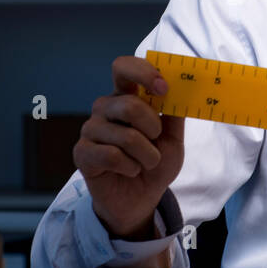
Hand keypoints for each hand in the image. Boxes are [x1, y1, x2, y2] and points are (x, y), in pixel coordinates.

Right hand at [73, 55, 185, 239]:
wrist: (141, 199)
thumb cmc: (154, 163)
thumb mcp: (174, 138)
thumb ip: (176, 112)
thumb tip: (184, 85)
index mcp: (125, 97)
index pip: (123, 68)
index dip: (143, 73)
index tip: (163, 88)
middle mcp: (105, 108)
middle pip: (129, 105)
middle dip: (153, 128)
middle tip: (156, 141)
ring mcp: (91, 129)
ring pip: (126, 137)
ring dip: (147, 156)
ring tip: (144, 163)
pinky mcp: (82, 153)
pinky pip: (113, 156)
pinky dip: (131, 168)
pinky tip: (129, 171)